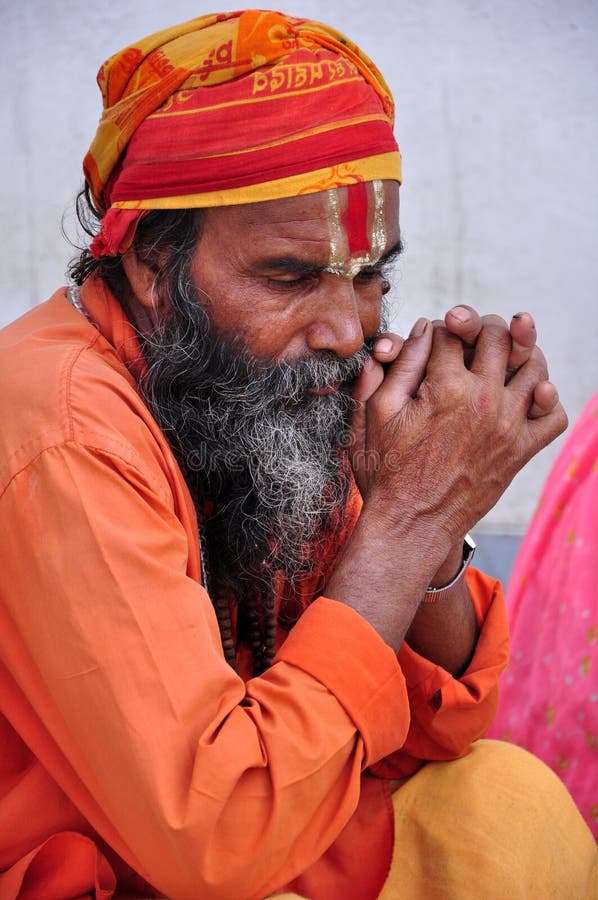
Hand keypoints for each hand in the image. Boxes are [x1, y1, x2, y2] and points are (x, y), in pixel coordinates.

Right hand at [351, 309, 566, 546]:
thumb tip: (424, 328)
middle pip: (497, 335)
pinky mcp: (521, 450)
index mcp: (445, 387)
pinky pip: (553, 414)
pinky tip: (524, 394)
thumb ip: (399, 364)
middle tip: (467, 336)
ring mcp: (508, 425)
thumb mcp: (376, 412)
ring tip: (499, 357)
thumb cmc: (386, 469)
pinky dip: (546, 398)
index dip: (438, 329)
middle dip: (479, 327)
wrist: (411, 523)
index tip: (431, 342)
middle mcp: (484, 401)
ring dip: (518, 352)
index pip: (451, 332)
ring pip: (533, 365)